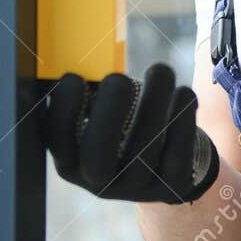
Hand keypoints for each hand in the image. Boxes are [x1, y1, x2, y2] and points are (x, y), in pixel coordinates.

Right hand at [42, 63, 219, 203]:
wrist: (163, 165)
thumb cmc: (122, 125)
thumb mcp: (97, 115)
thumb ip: (86, 93)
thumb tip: (71, 52)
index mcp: (72, 162)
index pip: (58, 141)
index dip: (62, 110)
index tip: (73, 77)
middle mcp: (101, 183)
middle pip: (98, 156)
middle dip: (109, 112)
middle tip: (119, 78)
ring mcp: (137, 188)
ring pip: (145, 152)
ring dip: (154, 103)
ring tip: (161, 71)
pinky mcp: (172, 186)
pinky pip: (178, 154)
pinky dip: (182, 119)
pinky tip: (183, 93)